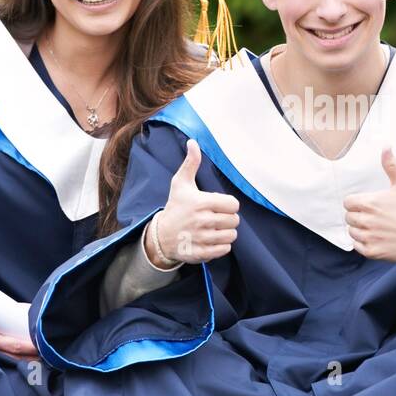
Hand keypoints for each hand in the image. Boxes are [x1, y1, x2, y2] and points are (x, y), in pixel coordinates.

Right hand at [147, 138, 238, 265]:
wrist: (161, 236)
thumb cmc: (175, 207)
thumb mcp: (180, 184)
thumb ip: (190, 163)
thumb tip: (193, 142)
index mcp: (202, 203)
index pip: (233, 205)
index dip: (228, 205)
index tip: (219, 206)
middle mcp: (203, 221)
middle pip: (234, 221)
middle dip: (228, 219)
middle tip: (216, 218)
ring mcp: (202, 238)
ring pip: (231, 236)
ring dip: (226, 233)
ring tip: (215, 229)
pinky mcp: (202, 253)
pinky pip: (225, 250)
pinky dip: (221, 246)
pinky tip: (212, 240)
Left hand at [343, 147, 395, 261]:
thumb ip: (391, 165)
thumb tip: (386, 146)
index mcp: (369, 203)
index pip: (348, 202)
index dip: (357, 202)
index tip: (369, 204)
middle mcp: (365, 220)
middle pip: (349, 217)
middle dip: (359, 215)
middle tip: (375, 216)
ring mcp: (368, 237)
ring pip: (352, 232)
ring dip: (360, 229)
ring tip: (377, 227)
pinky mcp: (372, 252)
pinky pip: (357, 246)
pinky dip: (364, 243)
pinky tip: (377, 238)